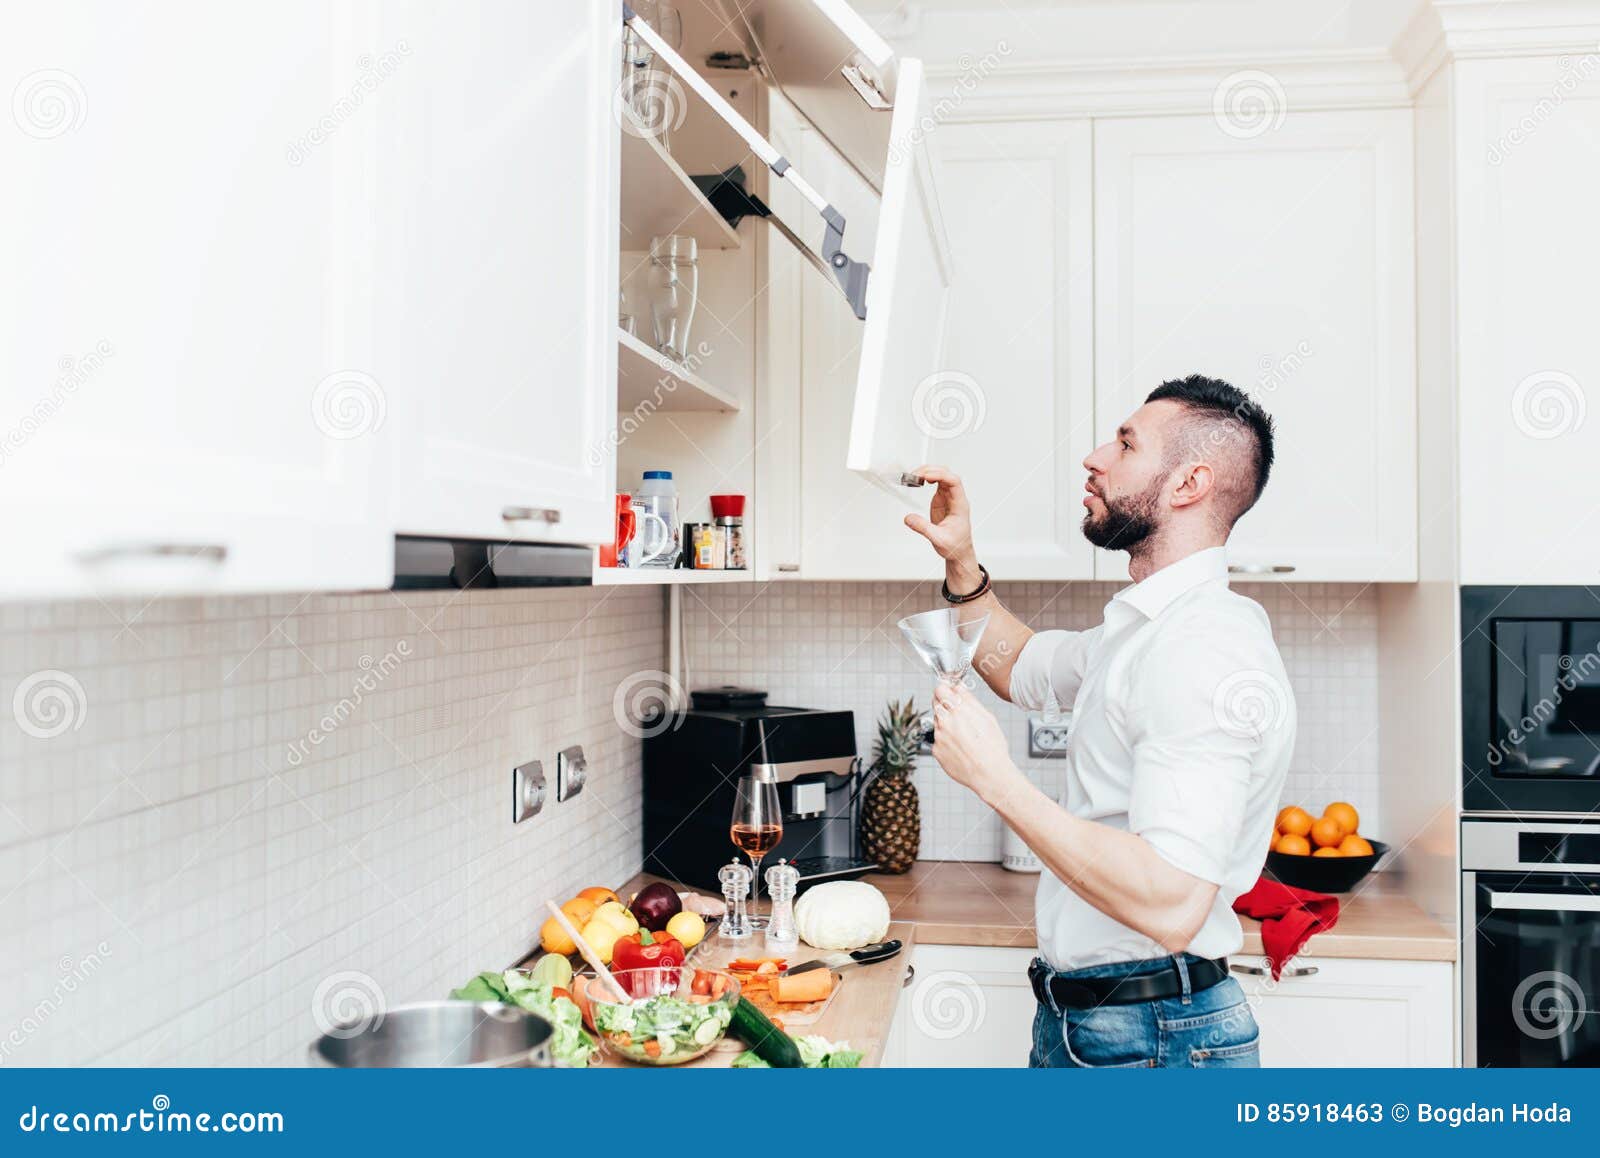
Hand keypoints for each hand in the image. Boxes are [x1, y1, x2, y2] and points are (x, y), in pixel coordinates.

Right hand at [903, 465, 979, 583]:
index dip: (941, 476)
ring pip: (941, 476)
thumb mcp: (939, 539)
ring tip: (913, 477)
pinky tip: (918, 480)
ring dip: (928, 472)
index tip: (926, 476)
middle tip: (914, 475)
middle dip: (931, 471)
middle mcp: (955, 498)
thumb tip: (909, 518)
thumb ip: (923, 528)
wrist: (959, 551)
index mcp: (960, 505)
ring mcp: (948, 497)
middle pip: (947, 475)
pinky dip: (926, 478)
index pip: (954, 482)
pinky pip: (936, 482)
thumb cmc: (955, 545)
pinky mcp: (941, 499)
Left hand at [930, 681, 1013, 796]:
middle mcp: (944, 722)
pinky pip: (937, 739)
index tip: (949, 692)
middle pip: (936, 704)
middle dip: (945, 705)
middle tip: (959, 714)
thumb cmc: (992, 747)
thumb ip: (969, 699)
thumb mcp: (987, 717)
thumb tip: (958, 687)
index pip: (939, 689)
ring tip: (964, 736)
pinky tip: (960, 747)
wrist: (989, 774)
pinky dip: (946, 740)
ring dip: (946, 724)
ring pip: (938, 722)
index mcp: (958, 710)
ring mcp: (938, 737)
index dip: (945, 689)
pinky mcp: (935, 750)